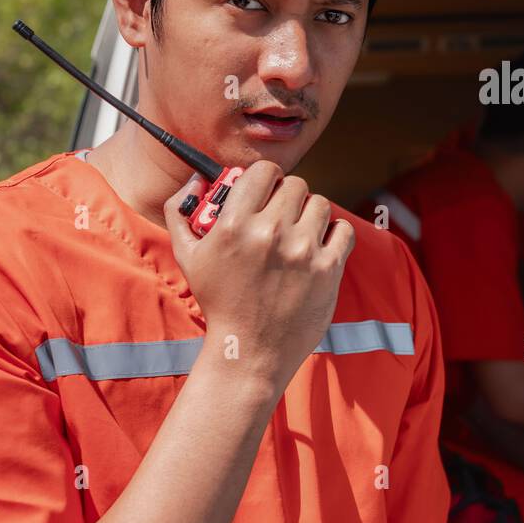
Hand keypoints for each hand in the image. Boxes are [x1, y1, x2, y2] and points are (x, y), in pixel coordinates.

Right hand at [164, 161, 354, 393]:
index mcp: (235, 225)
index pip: (264, 171)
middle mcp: (270, 232)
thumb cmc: (220, 302)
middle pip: (296, 185)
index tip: (265, 192)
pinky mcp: (328, 268)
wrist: (250, 351)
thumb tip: (195, 181)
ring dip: (311, 215)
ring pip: (320, 204)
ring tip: (299, 234)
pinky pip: (343, 229)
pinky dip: (335, 234)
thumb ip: (180, 212)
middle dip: (288, 198)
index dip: (266, 179)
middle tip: (282, 217)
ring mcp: (303, 250)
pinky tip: (321, 245)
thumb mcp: (188, 258)